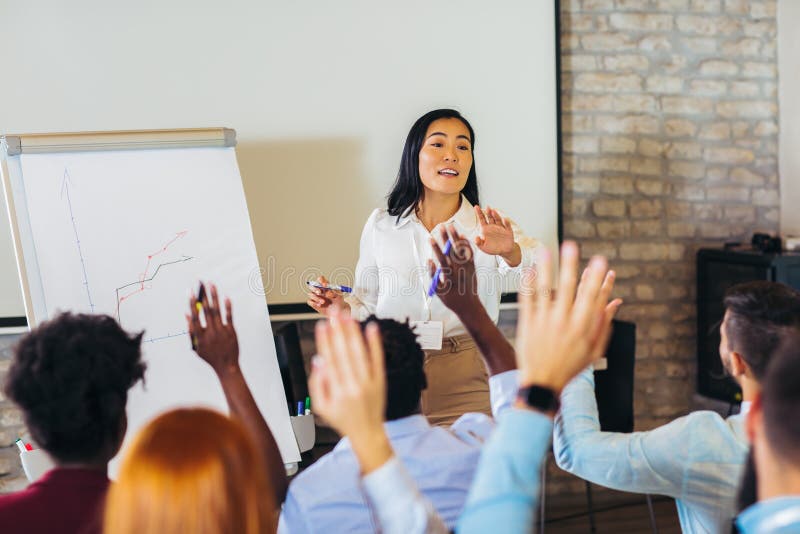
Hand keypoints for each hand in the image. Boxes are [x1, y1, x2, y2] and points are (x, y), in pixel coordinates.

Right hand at [186, 282, 239, 377]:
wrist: (226, 366)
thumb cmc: (209, 356)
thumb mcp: (196, 346)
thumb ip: (191, 330)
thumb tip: (187, 314)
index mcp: (200, 336)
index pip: (194, 316)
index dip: (191, 303)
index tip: (189, 291)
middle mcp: (210, 332)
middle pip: (205, 310)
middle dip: (202, 295)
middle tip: (200, 282)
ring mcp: (221, 331)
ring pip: (216, 310)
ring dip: (213, 296)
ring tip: (211, 284)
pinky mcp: (231, 331)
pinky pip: (229, 316)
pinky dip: (227, 306)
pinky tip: (225, 296)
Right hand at [307, 275, 350, 315]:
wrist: (337, 310)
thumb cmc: (338, 301)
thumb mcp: (339, 295)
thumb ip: (334, 292)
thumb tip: (327, 292)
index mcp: (324, 285)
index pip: (320, 279)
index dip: (321, 281)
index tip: (325, 285)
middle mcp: (318, 289)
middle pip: (312, 285)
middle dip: (315, 288)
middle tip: (319, 293)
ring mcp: (315, 296)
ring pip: (310, 294)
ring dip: (316, 298)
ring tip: (323, 302)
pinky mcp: (313, 303)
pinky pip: (310, 301)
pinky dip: (314, 303)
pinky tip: (320, 305)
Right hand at [308, 310, 392, 473]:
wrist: (368, 433)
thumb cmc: (343, 420)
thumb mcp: (321, 408)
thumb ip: (316, 385)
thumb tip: (318, 360)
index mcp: (337, 391)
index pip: (330, 360)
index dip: (325, 341)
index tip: (322, 325)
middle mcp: (354, 385)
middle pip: (344, 352)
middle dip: (338, 329)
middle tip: (334, 312)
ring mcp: (369, 382)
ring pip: (360, 353)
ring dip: (354, 332)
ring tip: (348, 316)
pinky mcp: (380, 381)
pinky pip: (377, 359)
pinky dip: (375, 343)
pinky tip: (372, 328)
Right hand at [428, 224, 480, 315]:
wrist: (469, 305)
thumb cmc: (451, 299)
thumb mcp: (438, 290)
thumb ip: (433, 275)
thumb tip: (429, 260)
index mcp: (449, 277)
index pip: (441, 259)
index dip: (436, 248)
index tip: (430, 238)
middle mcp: (459, 272)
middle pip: (452, 251)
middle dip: (446, 238)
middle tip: (441, 226)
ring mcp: (468, 269)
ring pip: (462, 250)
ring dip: (456, 238)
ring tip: (451, 226)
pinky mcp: (473, 268)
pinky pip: (470, 254)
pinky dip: (466, 245)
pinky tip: (462, 236)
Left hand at [474, 205, 516, 259]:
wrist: (504, 251)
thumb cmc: (493, 248)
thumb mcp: (484, 247)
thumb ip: (479, 243)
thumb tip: (476, 238)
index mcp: (486, 229)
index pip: (482, 219)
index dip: (479, 213)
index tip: (476, 207)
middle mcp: (493, 226)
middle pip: (490, 217)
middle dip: (488, 212)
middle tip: (487, 207)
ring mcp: (501, 227)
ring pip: (498, 219)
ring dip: (496, 215)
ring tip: (493, 211)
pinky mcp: (508, 231)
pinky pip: (507, 225)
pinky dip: (506, 222)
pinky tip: (504, 219)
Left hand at [515, 241, 621, 394]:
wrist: (542, 383)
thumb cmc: (571, 366)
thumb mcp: (594, 350)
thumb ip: (604, 324)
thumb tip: (615, 302)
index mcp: (583, 328)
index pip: (592, 298)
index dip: (597, 279)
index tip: (601, 262)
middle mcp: (564, 323)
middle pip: (568, 289)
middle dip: (570, 266)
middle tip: (571, 246)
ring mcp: (544, 322)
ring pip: (545, 290)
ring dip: (545, 269)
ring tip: (545, 250)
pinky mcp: (528, 324)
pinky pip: (527, 300)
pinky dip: (528, 285)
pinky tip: (529, 270)